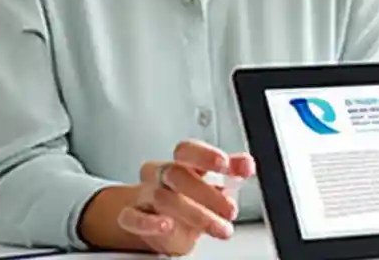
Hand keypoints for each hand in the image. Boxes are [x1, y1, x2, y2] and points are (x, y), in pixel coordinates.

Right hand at [117, 140, 255, 255]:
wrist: (154, 221)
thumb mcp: (213, 183)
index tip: (225, 164)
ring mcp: (144, 194)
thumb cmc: (186, 198)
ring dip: (194, 214)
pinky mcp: (131, 216)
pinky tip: (165, 225)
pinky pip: (132, 216)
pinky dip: (147, 222)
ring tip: (218, 228)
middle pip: (177, 174)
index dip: (205, 155)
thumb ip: (231, 171)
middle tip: (231, 210)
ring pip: (162, 198)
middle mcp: (161, 174)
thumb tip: (246, 163)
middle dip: (207, 192)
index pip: (188, 150)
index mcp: (181, 162)